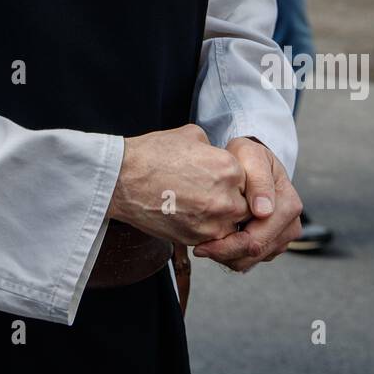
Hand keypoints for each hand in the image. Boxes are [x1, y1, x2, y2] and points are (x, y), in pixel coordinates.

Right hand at [107, 124, 250, 245]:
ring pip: (232, 225)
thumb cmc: (152, 154)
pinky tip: (188, 215)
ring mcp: (213, 221)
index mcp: (229, 168)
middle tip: (210, 194)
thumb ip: (213, 148)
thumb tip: (218, 155)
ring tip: (198, 206)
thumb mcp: (190, 135)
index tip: (220, 179)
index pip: (250, 181)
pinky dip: (205, 229)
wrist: (122, 179)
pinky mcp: (197, 238)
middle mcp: (227, 197)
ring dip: (221, 218)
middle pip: (245, 206)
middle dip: (233, 201)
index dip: (236, 180)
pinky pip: (214, 238)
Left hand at [192, 137, 301, 271]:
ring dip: (227, 256)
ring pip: (253, 260)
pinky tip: (217, 241)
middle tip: (199, 249)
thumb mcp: (251, 156)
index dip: (229, 245)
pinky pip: (251, 259)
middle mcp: (290, 225)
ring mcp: (282, 237)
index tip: (202, 244)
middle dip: (225, 254)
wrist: (252, 163)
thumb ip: (258, 181)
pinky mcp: (272, 245)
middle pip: (256, 253)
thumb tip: (264, 211)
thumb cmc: (249, 158)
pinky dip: (232, 255)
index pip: (258, 238)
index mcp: (289, 205)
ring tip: (205, 244)